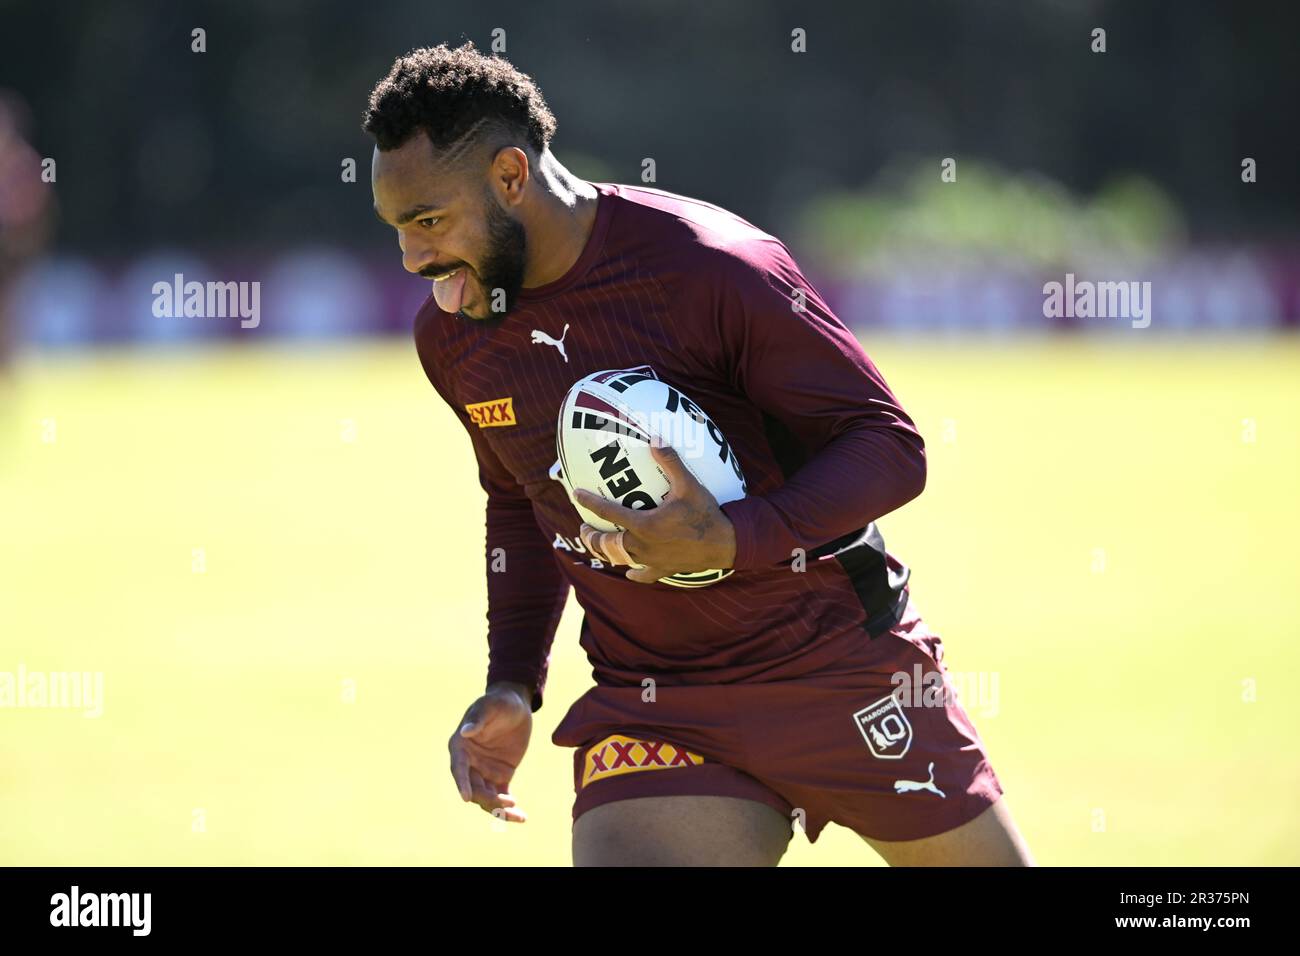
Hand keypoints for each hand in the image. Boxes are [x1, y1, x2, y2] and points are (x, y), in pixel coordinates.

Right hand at [448, 681, 532, 821]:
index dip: (461, 783)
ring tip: (517, 813)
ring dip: (498, 808)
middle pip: (473, 788)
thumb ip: (479, 719)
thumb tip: (465, 732)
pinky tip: (521, 816)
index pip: (459, 768)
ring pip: (487, 797)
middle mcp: (469, 763)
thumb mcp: (490, 706)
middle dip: (486, 798)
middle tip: (505, 802)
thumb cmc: (499, 702)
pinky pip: (502, 797)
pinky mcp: (500, 777)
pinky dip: (509, 808)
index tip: (466, 797)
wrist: (516, 706)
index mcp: (460, 747)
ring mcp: (484, 772)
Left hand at [574, 441, 737, 583]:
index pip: (608, 512)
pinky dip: (634, 573)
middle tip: (583, 529)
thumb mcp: (688, 484)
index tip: (576, 494)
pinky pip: (643, 575)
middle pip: (606, 544)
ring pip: (620, 559)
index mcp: (643, 524)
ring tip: (599, 546)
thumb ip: (670, 461)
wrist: (725, 544)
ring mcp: (651, 560)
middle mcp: (642, 545)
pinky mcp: (664, 570)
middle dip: (591, 537)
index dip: (589, 502)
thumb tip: (655, 439)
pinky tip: (630, 571)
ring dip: (606, 553)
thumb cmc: (705, 514)